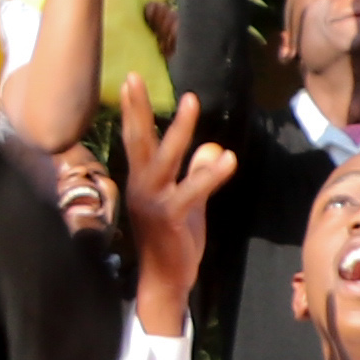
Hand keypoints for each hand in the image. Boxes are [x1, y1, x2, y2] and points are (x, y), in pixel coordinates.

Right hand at [116, 82, 230, 331]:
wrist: (165, 282)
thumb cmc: (173, 243)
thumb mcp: (188, 203)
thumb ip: (197, 175)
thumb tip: (213, 148)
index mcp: (141, 182)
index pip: (136, 140)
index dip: (134, 111)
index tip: (132, 81)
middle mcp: (140, 187)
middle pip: (137, 141)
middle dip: (137, 108)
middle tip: (133, 77)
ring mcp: (152, 202)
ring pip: (163, 159)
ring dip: (179, 130)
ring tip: (192, 102)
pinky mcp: (170, 218)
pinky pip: (191, 190)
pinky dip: (210, 175)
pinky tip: (228, 159)